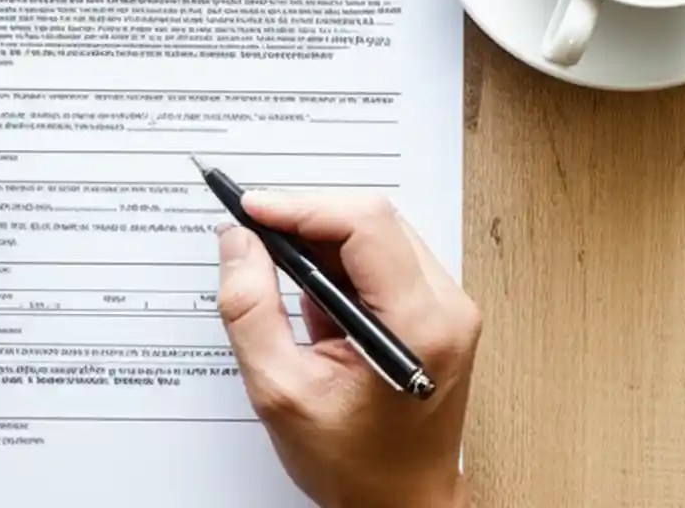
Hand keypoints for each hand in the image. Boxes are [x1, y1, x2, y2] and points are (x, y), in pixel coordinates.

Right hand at [216, 192, 480, 507]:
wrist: (400, 503)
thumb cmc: (354, 465)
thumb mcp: (280, 391)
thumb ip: (251, 310)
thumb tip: (237, 244)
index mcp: (419, 326)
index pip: (364, 225)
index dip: (300, 207)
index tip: (251, 210)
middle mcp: (446, 308)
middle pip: (373, 220)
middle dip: (307, 219)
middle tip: (254, 235)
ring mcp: (446, 308)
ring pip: (377, 233)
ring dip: (322, 242)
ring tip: (282, 279)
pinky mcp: (435, 312)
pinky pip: (383, 259)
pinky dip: (340, 264)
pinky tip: (314, 302)